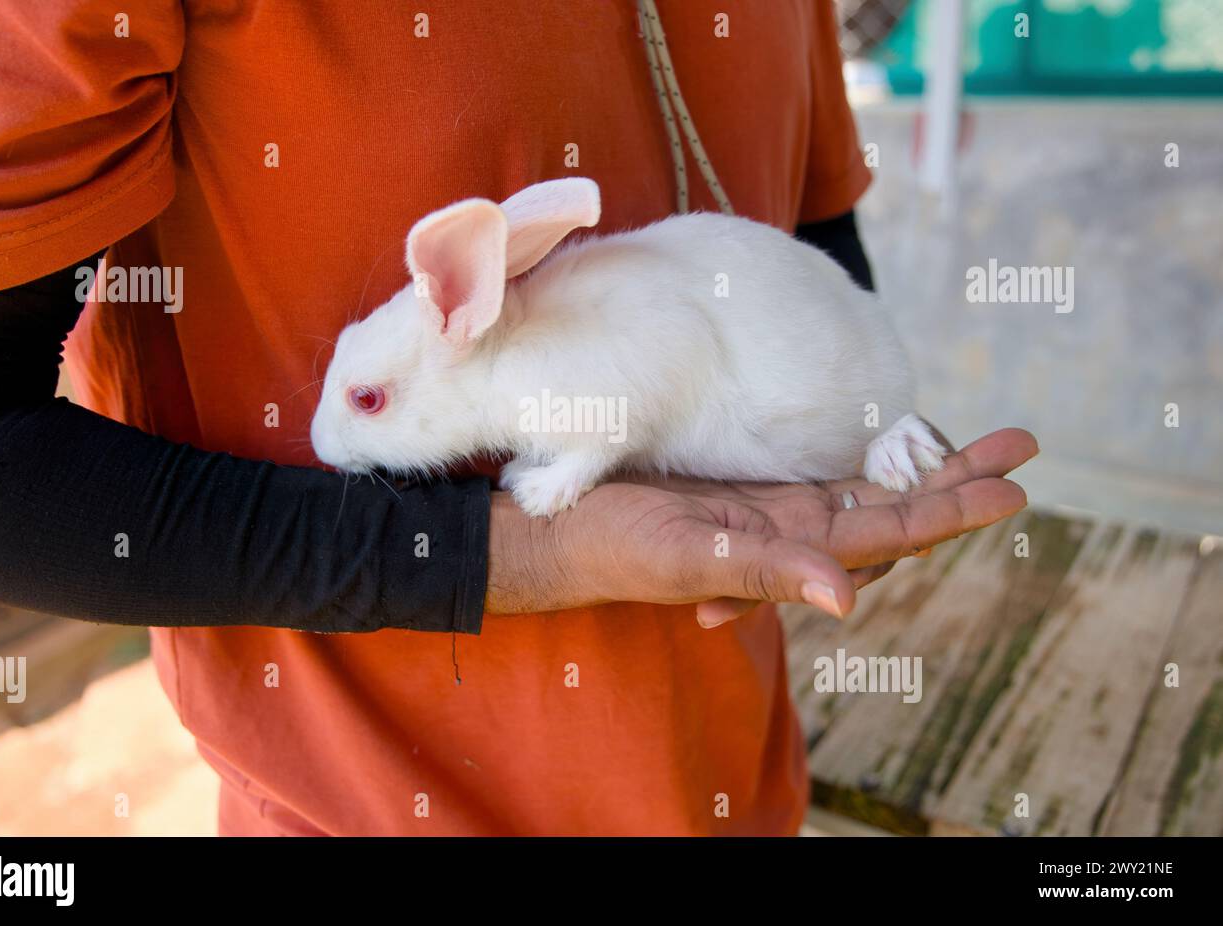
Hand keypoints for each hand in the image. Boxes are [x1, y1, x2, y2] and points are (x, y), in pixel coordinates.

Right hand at [484, 428, 1036, 621]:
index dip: (949, 510)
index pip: (888, 534)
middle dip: (958, 479)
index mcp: (787, 556)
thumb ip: (766, 573)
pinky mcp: (748, 486)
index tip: (1011, 488)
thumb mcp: (689, 558)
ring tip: (981, 439)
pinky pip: (823, 471)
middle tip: (1021, 444)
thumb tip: (849, 596)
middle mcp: (792, 535)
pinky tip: (892, 433)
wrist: (556, 530)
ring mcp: (773, 509)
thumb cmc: (613, 546)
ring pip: (866, 487)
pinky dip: (865, 453)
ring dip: (924, 463)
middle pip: (893, 508)